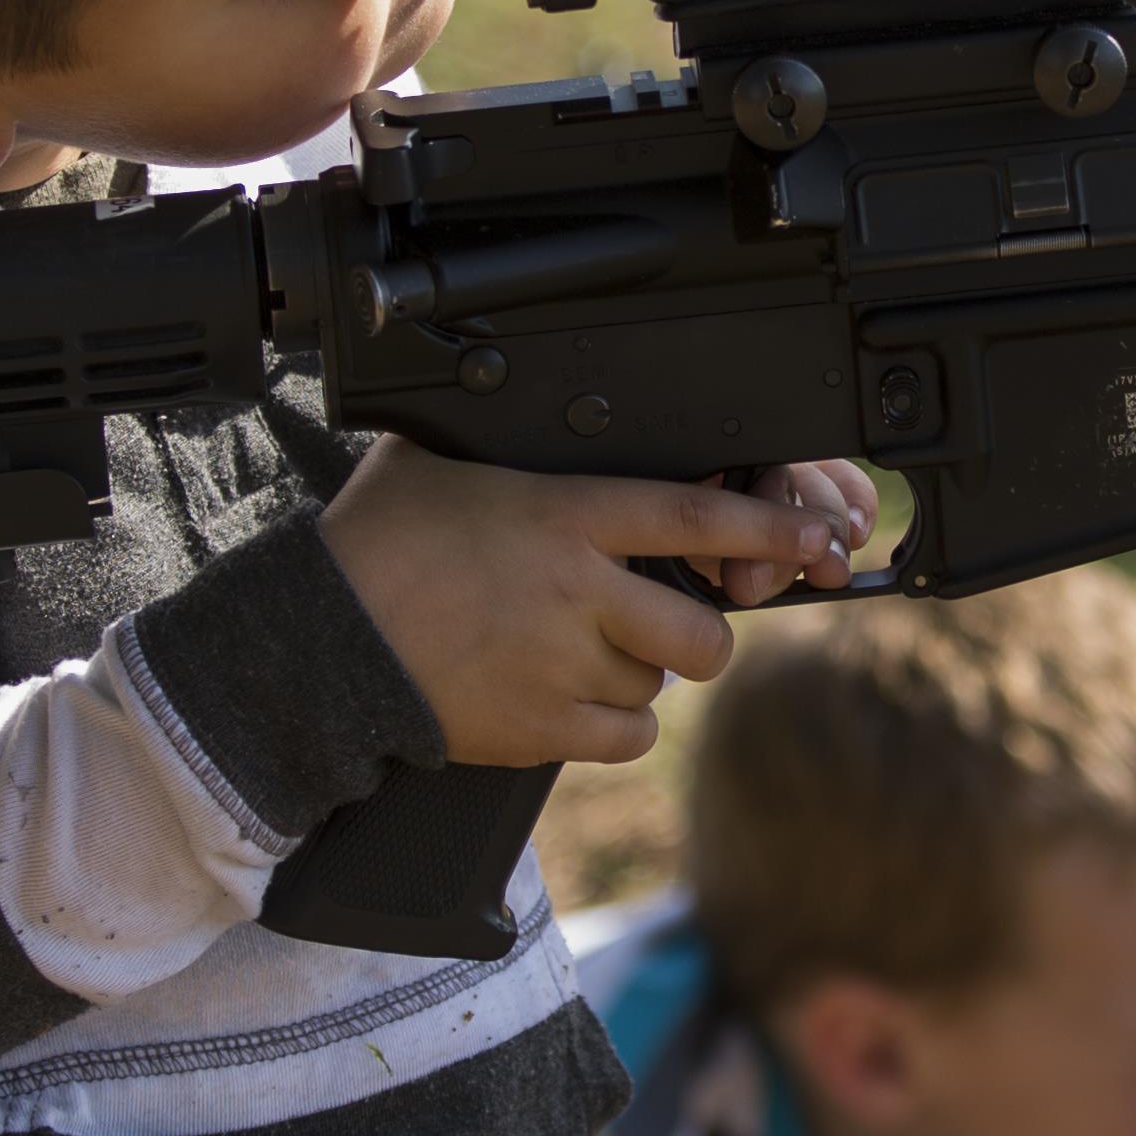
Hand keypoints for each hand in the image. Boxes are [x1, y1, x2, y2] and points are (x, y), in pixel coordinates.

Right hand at [316, 442, 852, 766]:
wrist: (315, 641)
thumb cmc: (370, 543)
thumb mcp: (437, 463)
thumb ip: (505, 444)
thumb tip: (519, 394)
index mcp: (566, 517)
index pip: (698, 516)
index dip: (771, 528)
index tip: (820, 538)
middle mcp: (579, 593)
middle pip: (702, 636)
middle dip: (700, 638)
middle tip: (664, 628)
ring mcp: (562, 667)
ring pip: (657, 689)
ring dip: (635, 678)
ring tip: (576, 656)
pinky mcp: (540, 730)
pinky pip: (624, 740)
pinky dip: (613, 729)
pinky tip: (571, 704)